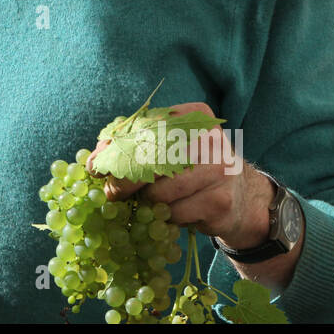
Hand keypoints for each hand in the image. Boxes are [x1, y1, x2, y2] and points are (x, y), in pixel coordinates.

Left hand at [87, 102, 271, 248]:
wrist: (241, 197)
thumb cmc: (191, 167)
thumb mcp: (166, 148)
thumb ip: (129, 146)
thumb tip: (92, 162)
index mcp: (194, 116)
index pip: (144, 128)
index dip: (115, 148)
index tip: (96, 167)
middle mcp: (210, 138)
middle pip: (149, 160)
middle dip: (124, 181)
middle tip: (112, 193)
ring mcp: (219, 170)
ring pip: (160, 192)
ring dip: (148, 203)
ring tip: (151, 202)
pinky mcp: (220, 201)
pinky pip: (175, 214)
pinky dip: (167, 217)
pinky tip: (175, 212)